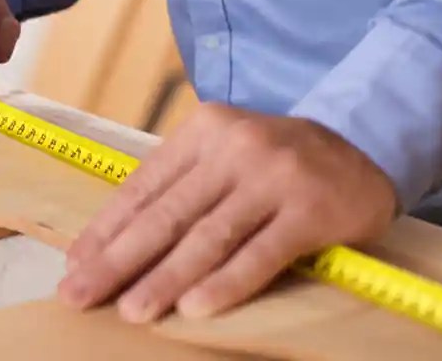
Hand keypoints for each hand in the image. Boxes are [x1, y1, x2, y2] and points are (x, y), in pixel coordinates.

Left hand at [59, 102, 396, 322]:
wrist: (366, 145)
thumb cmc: (277, 162)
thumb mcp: (225, 155)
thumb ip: (179, 189)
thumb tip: (112, 244)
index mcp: (204, 131)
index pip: (144, 187)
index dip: (106, 230)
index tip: (75, 266)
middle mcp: (235, 148)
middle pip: (167, 214)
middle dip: (118, 260)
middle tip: (80, 294)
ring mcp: (275, 177)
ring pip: (208, 237)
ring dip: (166, 278)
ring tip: (132, 310)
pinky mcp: (311, 209)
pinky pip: (260, 253)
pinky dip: (226, 282)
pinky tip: (196, 307)